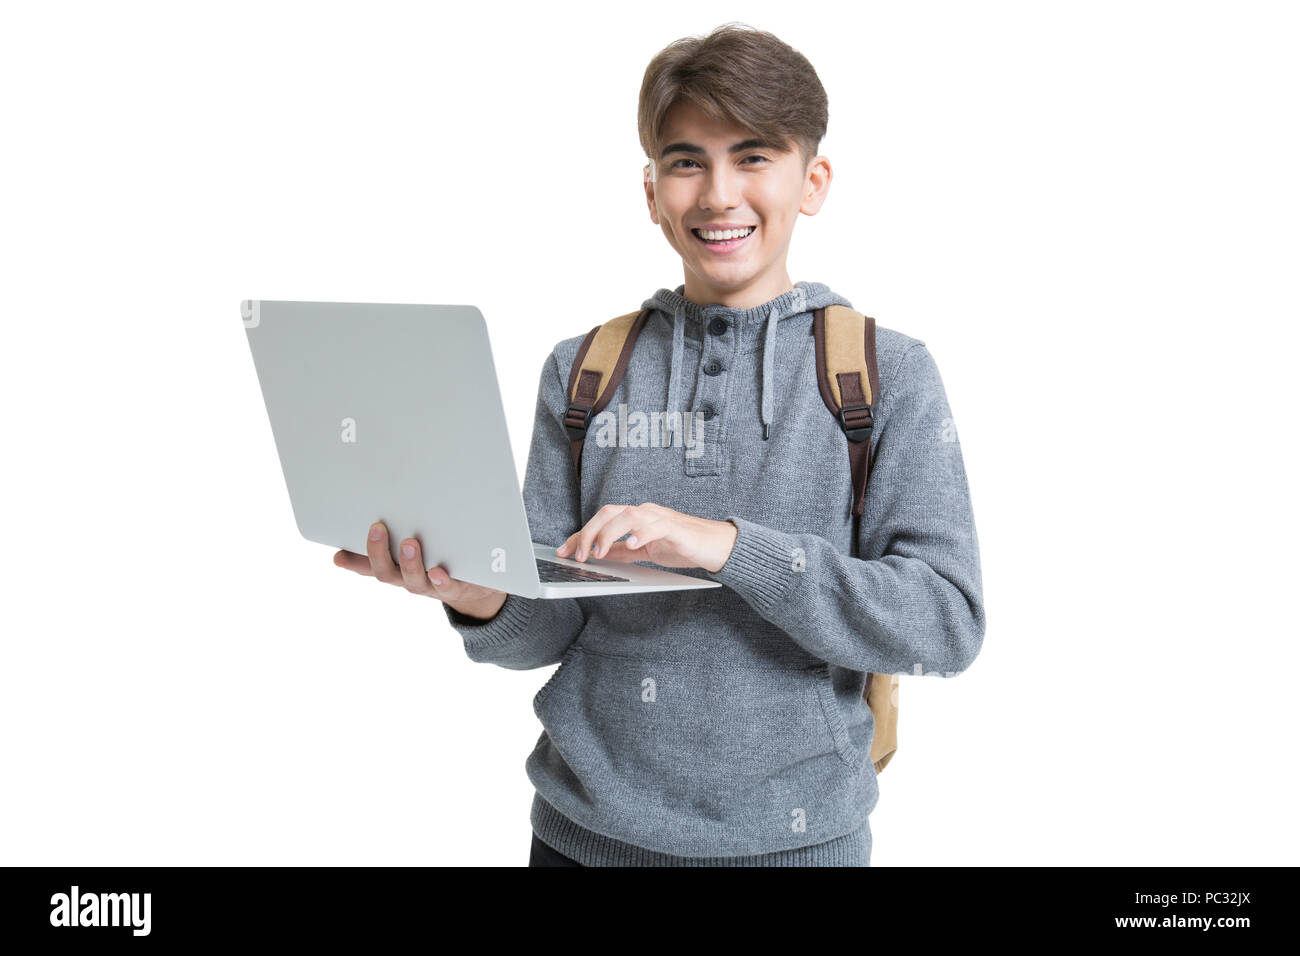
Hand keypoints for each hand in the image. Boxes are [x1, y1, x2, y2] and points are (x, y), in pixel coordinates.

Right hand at [334, 521, 507, 621]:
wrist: (479, 588)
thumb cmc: (442, 561)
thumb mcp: (419, 551)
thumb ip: (398, 539)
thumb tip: (369, 522)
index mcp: (399, 569)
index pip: (370, 566)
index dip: (353, 561)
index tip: (337, 553)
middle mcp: (411, 580)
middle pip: (388, 573)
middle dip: (380, 551)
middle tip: (377, 528)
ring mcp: (433, 586)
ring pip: (415, 581)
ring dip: (410, 564)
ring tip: (409, 543)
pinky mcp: (458, 588)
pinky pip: (448, 587)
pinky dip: (442, 580)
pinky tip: (439, 571)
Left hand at [554, 503, 738, 573]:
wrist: (716, 545)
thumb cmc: (682, 545)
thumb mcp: (645, 551)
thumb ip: (623, 551)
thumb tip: (599, 556)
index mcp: (635, 518)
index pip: (601, 520)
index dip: (580, 534)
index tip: (563, 551)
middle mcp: (644, 512)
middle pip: (609, 513)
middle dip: (589, 533)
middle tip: (578, 556)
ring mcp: (659, 518)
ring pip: (628, 515)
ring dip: (609, 534)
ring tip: (599, 553)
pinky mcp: (675, 527)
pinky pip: (655, 526)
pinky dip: (641, 534)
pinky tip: (632, 544)